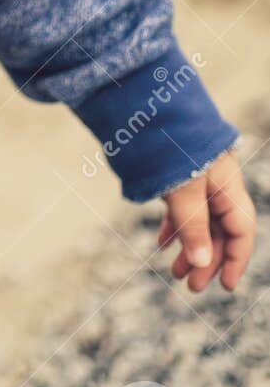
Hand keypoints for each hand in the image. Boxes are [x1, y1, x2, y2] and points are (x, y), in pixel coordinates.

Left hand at [157, 149, 254, 292]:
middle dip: (208, 259)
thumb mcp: (182, 188)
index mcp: (228, 184)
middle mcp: (217, 182)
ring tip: (174, 271)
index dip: (235, 259)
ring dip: (190, 246)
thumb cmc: (169, 142)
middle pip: (221, 229)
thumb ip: (193, 225)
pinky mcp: (177, 172)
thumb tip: (203, 262)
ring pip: (200, 219)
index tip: (223, 285)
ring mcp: (197, 177)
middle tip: (190, 286)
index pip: (242, 230)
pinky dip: (176, 226)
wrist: (145, 100)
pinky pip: (183, 206)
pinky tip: (163, 243)